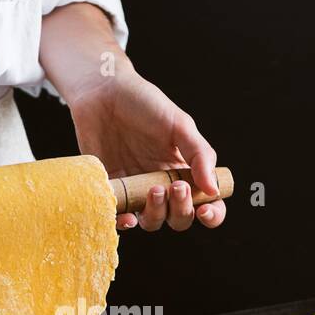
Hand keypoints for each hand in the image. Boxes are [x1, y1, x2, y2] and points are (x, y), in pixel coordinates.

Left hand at [68, 68, 225, 231]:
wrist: (102, 92)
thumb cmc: (144, 103)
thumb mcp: (179, 124)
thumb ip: (200, 154)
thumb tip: (213, 188)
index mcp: (185, 170)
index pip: (207, 202)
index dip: (211, 213)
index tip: (204, 209)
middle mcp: (163, 185)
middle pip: (179, 217)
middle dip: (181, 210)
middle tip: (175, 187)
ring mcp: (137, 190)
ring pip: (152, 221)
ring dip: (157, 215)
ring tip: (154, 190)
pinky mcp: (112, 190)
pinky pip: (120, 217)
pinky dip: (125, 222)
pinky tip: (128, 216)